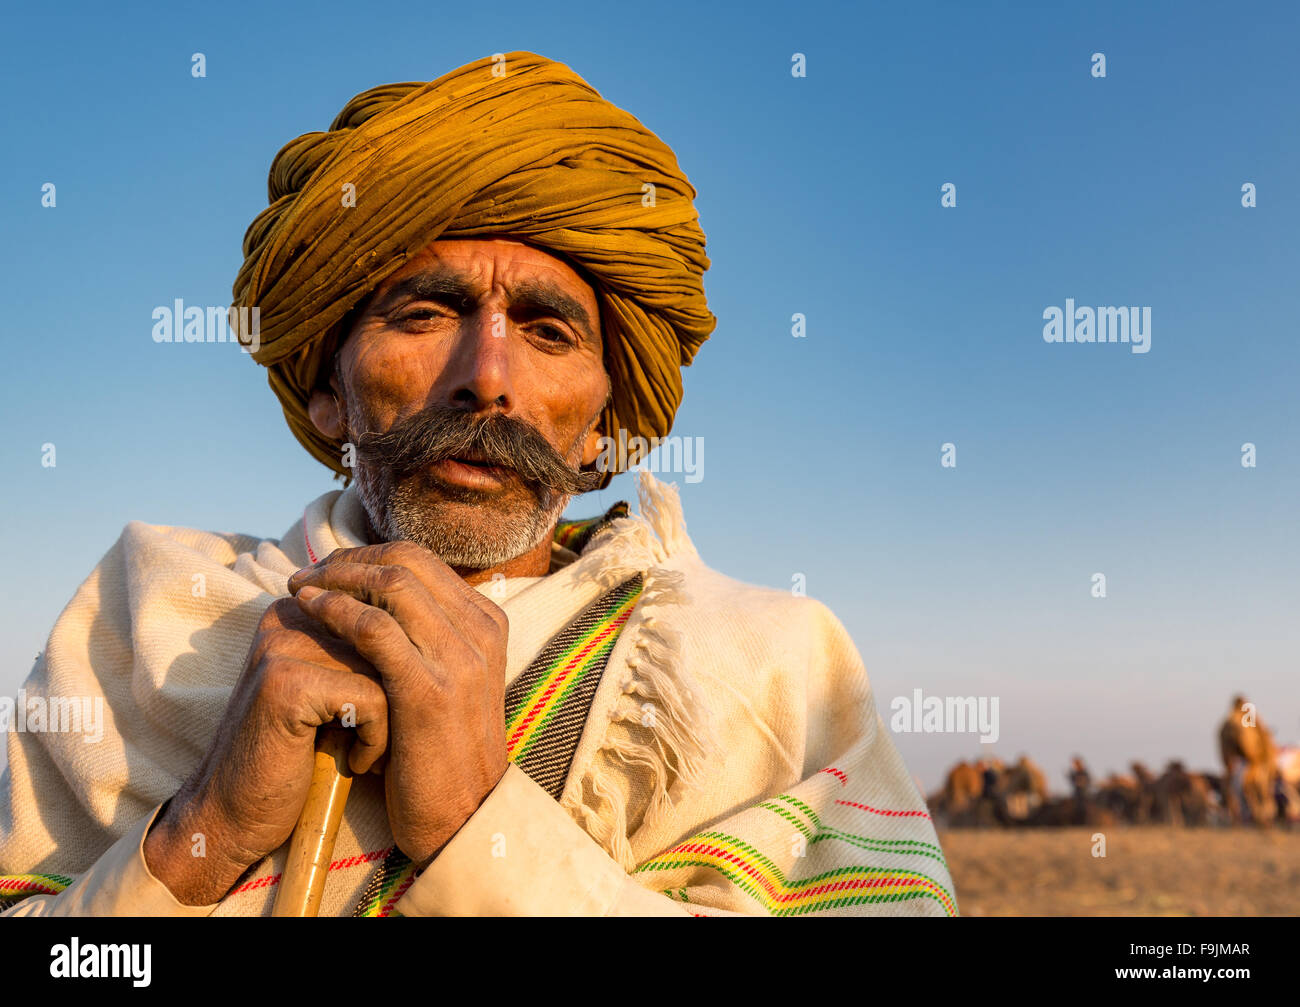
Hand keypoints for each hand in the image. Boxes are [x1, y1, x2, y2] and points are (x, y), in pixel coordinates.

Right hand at [144, 598, 388, 905]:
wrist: (237, 817)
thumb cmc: (299, 758)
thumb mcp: (338, 694)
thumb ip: (367, 651)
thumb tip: (432, 624)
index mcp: (302, 610)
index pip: (386, 613)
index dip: (397, 669)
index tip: (377, 715)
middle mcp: (289, 616)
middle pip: (389, 637)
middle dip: (398, 694)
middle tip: (379, 740)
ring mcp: (283, 645)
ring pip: (388, 666)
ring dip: (391, 721)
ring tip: (365, 751)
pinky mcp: (286, 681)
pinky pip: (374, 698)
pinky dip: (377, 739)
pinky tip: (353, 763)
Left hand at [287, 540, 509, 866]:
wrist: (463, 816)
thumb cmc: (444, 751)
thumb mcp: (453, 682)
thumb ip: (432, 639)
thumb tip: (383, 601)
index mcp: (486, 625)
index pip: (424, 561)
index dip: (370, 555)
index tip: (330, 568)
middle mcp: (479, 633)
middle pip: (408, 562)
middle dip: (349, 559)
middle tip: (308, 572)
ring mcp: (458, 660)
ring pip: (393, 584)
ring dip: (337, 577)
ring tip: (300, 587)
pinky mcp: (427, 690)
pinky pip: (375, 628)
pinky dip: (336, 609)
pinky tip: (309, 611)